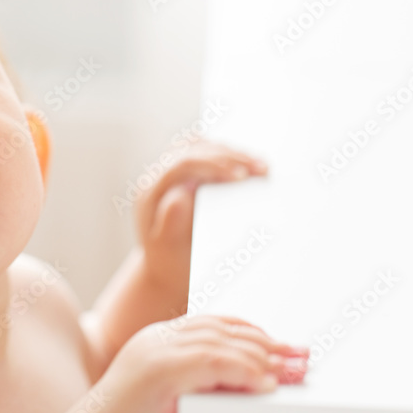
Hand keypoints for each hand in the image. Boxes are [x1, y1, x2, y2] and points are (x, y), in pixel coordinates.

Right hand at [90, 315, 308, 412]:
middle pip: (223, 328)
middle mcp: (159, 338)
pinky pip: (214, 362)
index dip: (252, 333)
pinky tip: (264, 384)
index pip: (214, 323)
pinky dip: (244, 371)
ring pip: (222, 342)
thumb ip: (201, 384)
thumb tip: (247, 385)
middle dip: (267, 342)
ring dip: (262, 358)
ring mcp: (159, 351)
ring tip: (289, 373)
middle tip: (299, 358)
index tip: (282, 347)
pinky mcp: (162, 370)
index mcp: (159, 340)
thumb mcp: (172, 400)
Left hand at [135, 141, 267, 299]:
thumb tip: (182, 194)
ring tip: (261, 166)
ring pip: (202, 145)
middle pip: (195, 149)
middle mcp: (157, 175)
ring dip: (232, 152)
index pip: (182, 164)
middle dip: (231, 156)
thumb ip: (169, 223)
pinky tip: (250, 164)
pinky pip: (206, 151)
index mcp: (150, 191)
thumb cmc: (168, 260)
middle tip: (262, 169)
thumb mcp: (167, 249)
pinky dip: (228, 155)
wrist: (163, 266)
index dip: (213, 165)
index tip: (241, 176)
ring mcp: (170, 171)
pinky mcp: (184, 172)